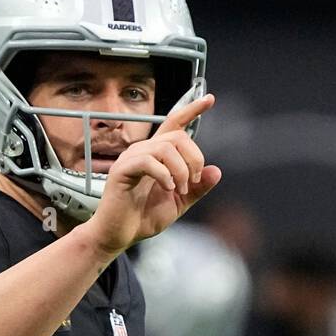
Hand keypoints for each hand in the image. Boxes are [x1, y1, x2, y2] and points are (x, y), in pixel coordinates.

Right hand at [83, 94, 221, 255]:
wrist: (118, 236)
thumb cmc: (142, 218)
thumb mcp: (179, 203)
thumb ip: (197, 188)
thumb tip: (217, 171)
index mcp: (157, 156)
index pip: (174, 124)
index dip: (192, 110)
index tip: (209, 99)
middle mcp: (143, 151)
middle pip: (178, 136)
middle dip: (194, 158)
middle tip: (193, 182)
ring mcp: (131, 159)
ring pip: (165, 147)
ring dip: (180, 169)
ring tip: (179, 189)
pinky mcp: (122, 171)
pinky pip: (148, 161)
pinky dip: (163, 175)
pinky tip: (167, 188)